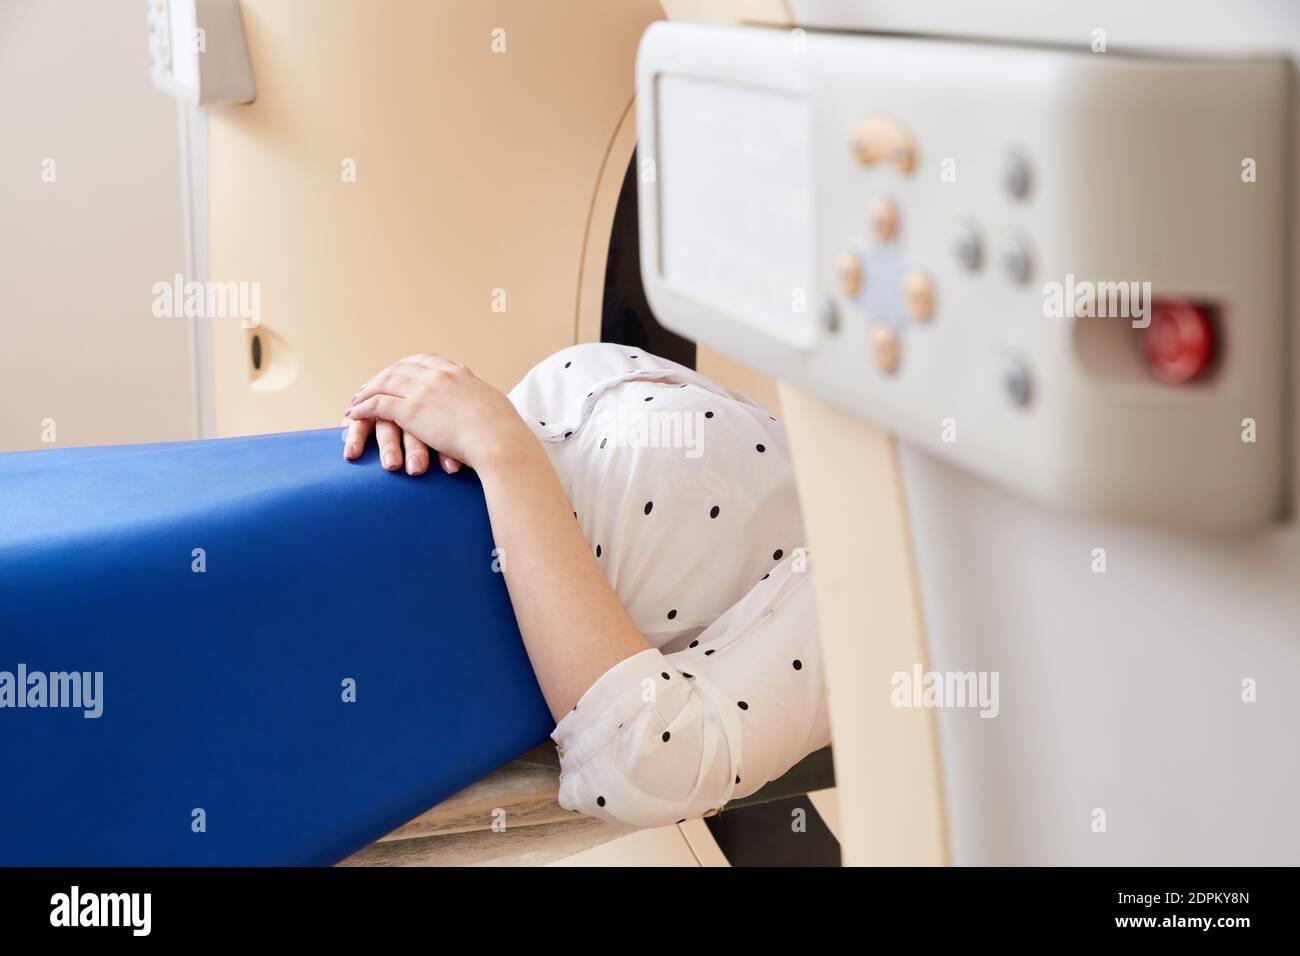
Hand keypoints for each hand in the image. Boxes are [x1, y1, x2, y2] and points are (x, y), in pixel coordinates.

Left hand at [343, 353, 533, 475]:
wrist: (500, 442)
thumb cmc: (503, 431)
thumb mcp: (492, 402)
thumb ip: (477, 394)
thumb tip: (477, 392)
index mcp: (457, 372)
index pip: (423, 361)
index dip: (404, 367)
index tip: (396, 373)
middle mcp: (437, 375)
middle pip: (399, 369)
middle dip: (381, 377)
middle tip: (369, 386)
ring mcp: (423, 391)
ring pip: (384, 384)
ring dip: (366, 391)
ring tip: (355, 399)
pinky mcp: (411, 411)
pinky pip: (378, 405)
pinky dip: (363, 408)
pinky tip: (353, 413)